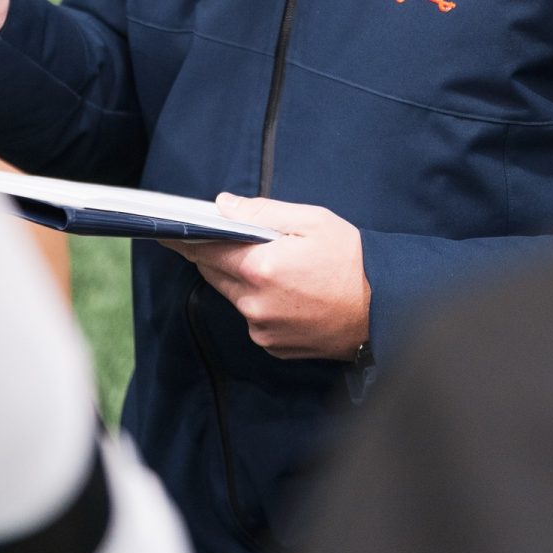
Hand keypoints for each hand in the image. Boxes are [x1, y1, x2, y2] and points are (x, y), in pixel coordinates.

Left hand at [163, 195, 370, 360]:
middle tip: (229, 238)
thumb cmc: (351, 259)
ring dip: (241, 279)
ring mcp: (263, 330)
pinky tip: (287, 291)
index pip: (206, 251)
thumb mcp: (311, 221)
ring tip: (273, 264)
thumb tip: (223, 206)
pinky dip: (259, 302)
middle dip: (217, 255)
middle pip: (215, 274)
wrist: (384, 309)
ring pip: (234, 297)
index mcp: (260, 268)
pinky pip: (253, 318)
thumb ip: (261, 212)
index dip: (186, 238)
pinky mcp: (274, 347)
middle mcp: (255, 304)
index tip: (168, 230)